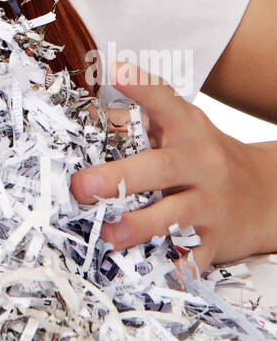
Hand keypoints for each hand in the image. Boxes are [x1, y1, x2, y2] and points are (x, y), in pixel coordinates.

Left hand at [70, 60, 275, 279]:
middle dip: (119, 178)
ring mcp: (211, 204)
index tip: (116, 71)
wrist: (266, 195)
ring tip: (106, 234)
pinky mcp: (217, 242)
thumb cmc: (206, 159)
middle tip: (82, 187)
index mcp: (189, 130)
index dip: (141, 86)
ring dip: (136, 227)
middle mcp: (202, 164)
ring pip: (174, 216)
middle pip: (162, 168)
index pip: (166, 102)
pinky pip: (191, 259)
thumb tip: (87, 114)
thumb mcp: (182, 131)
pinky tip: (144, 269)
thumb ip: (140, 122)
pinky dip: (169, 268)